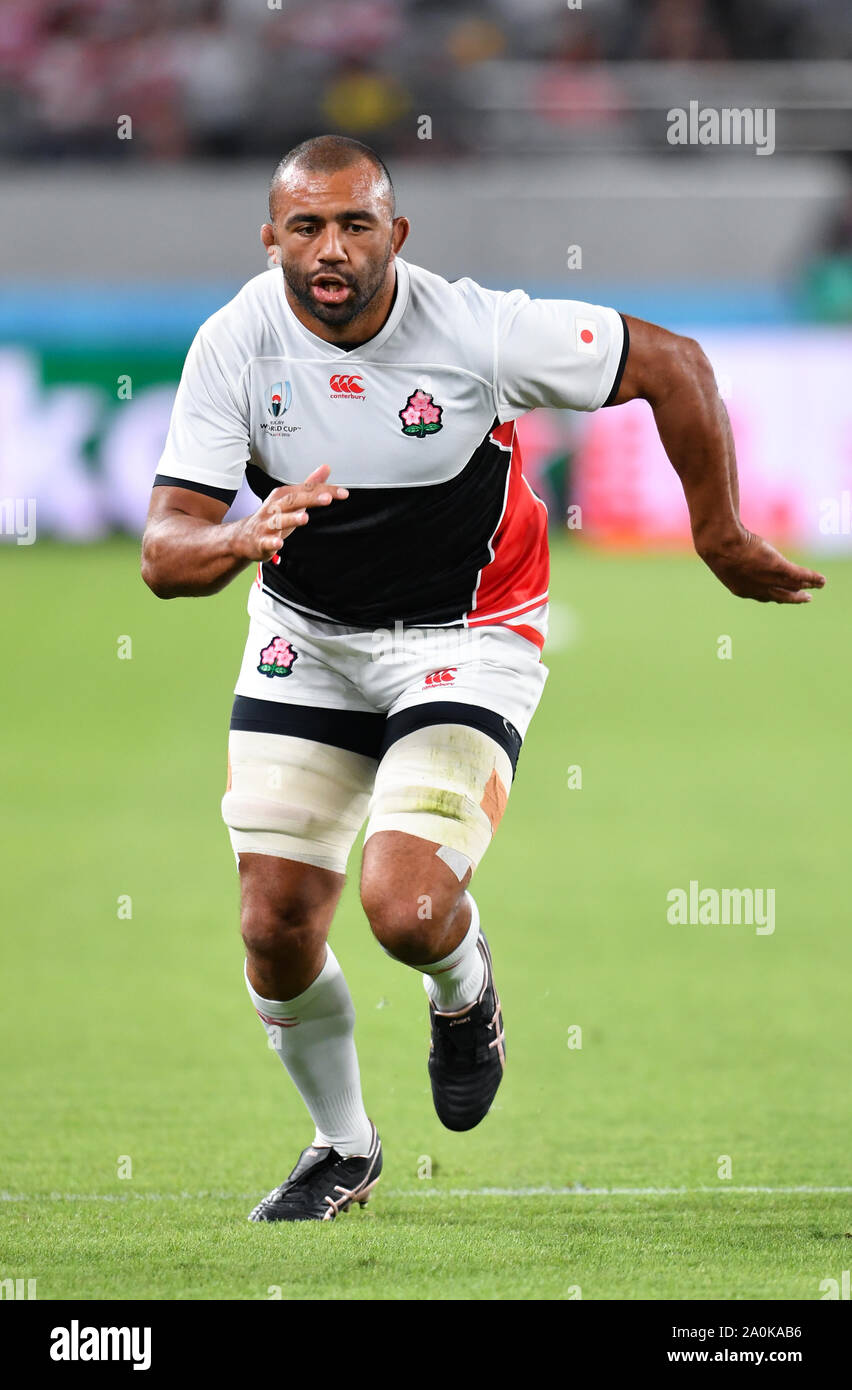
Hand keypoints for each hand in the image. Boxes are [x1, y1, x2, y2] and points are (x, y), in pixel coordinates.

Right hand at [235, 465, 347, 561]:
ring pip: (278, 520)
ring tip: (304, 518)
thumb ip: (310, 485)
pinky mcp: (261, 542)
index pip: (306, 490)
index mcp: (283, 496)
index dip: (325, 491)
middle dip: (309, 499)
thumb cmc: (273, 517)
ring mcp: (266, 524)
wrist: (245, 537)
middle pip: (292, 501)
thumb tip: (326, 468)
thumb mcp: (292, 500)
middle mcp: (274, 507)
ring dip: (291, 519)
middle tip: (327, 499)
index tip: (343, 493)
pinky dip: (272, 543)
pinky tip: (279, 544)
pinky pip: (266, 542)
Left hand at [698, 527, 825, 603]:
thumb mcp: (724, 555)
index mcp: (741, 589)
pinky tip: (821, 580)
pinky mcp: (778, 569)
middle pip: (780, 596)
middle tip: (805, 598)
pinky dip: (812, 579)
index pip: (762, 595)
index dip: (774, 595)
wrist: (719, 543)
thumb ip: (731, 555)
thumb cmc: (716, 545)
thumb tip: (728, 544)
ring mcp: (768, 580)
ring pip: (793, 586)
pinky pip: (799, 576)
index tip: (783, 596)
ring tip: (819, 585)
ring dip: (808, 586)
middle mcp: (756, 589)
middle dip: (794, 597)